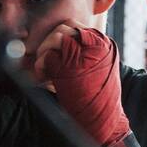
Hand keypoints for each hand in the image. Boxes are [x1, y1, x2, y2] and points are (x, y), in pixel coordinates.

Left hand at [33, 23, 146, 146]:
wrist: (105, 121)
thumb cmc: (98, 99)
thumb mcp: (96, 69)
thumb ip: (81, 54)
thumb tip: (55, 46)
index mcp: (103, 44)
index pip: (74, 25)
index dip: (59, 35)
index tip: (52, 50)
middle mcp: (96, 45)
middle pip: (63, 28)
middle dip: (48, 42)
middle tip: (43, 58)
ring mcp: (84, 55)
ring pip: (55, 37)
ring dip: (43, 52)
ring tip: (42, 69)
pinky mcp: (71, 67)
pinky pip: (48, 57)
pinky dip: (40, 65)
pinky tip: (43, 77)